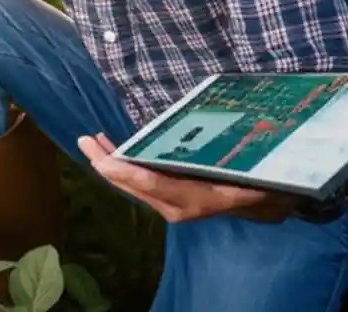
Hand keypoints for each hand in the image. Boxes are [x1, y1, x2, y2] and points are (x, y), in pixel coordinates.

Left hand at [77, 133, 301, 222]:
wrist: (262, 204)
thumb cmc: (258, 183)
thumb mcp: (254, 176)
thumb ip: (238, 169)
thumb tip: (225, 143)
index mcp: (196, 199)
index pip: (155, 185)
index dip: (128, 173)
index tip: (105, 162)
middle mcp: (177, 205)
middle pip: (135, 186)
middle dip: (107, 166)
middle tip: (85, 141)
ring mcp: (170, 203)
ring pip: (133, 184)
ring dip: (110, 164)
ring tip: (89, 141)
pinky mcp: (167, 197)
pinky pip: (139, 182)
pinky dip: (123, 165)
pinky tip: (110, 149)